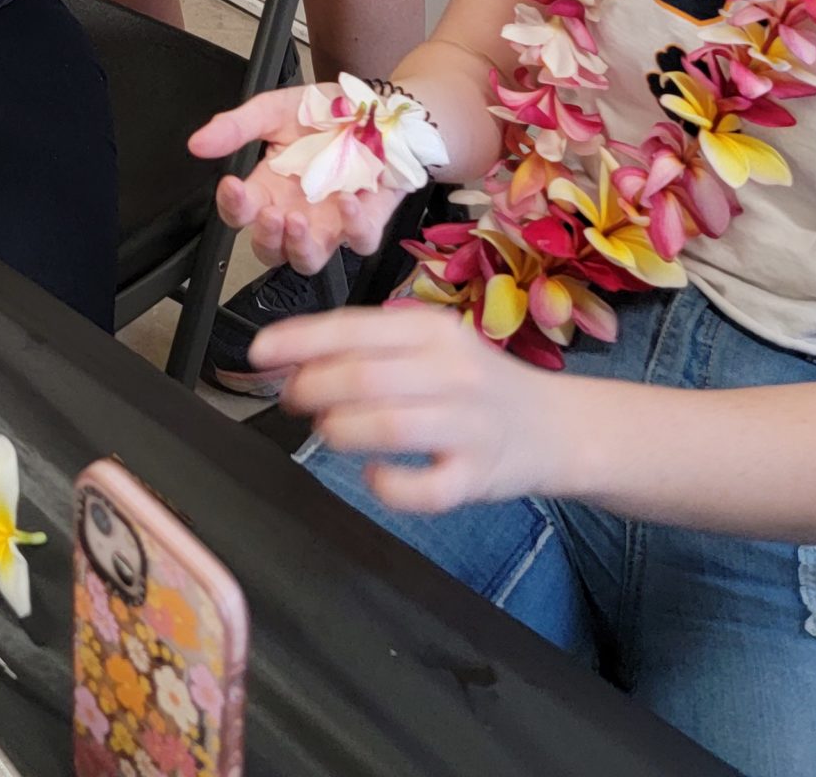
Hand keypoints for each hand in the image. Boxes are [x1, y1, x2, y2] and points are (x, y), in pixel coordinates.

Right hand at [188, 87, 397, 274]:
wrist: (375, 108)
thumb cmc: (324, 115)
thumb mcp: (275, 110)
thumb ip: (237, 127)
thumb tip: (198, 142)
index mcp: (269, 188)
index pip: (239, 212)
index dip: (231, 205)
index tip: (231, 184)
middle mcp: (296, 212)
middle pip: (270, 250)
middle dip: (266, 237)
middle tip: (269, 214)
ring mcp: (332, 222)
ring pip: (309, 260)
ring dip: (299, 248)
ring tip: (297, 221)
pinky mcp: (367, 220)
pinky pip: (361, 240)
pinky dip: (353, 227)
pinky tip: (346, 202)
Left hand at [253, 299, 564, 512]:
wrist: (556, 425)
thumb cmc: (476, 383)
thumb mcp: (431, 346)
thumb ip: (370, 348)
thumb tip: (292, 359)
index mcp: (433, 329)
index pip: (354, 328)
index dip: (300, 341)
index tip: (259, 353)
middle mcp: (454, 370)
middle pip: (366, 376)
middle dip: (313, 388)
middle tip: (291, 400)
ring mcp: (470, 424)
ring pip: (391, 426)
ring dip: (342, 430)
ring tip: (326, 432)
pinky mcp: (480, 475)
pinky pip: (427, 488)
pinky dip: (390, 484)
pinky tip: (374, 476)